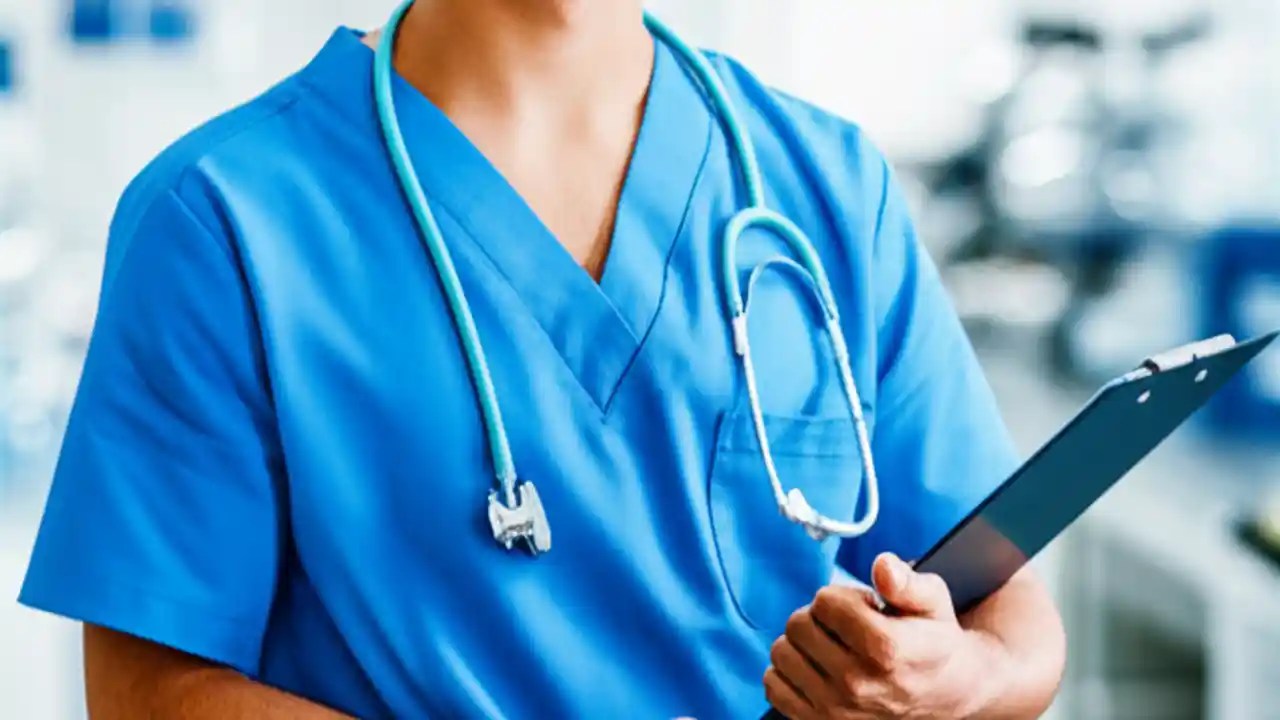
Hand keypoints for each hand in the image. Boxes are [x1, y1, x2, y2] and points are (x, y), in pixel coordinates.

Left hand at [764, 553, 1006, 718]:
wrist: (943, 693)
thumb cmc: (933, 641)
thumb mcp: (933, 603)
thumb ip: (906, 582)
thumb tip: (883, 565)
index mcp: (887, 648)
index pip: (825, 602)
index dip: (841, 596)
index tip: (863, 608)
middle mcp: (858, 682)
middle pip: (798, 625)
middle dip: (818, 617)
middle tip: (845, 627)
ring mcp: (836, 707)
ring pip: (781, 652)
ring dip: (801, 643)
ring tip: (831, 646)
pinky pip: (774, 684)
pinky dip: (788, 672)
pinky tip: (816, 667)